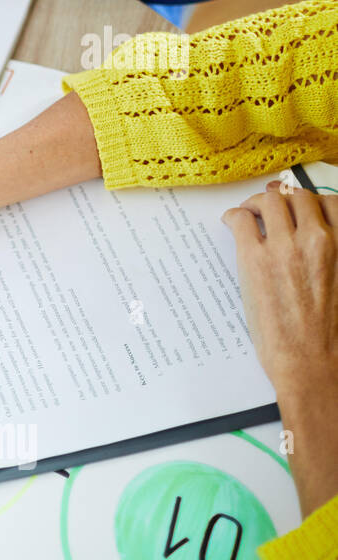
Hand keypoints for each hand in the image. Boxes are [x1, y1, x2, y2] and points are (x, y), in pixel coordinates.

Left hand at [223, 183, 337, 515]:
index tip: (298, 209)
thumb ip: (331, 256)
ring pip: (268, 200)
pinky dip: (234, 216)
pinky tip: (232, 225)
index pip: (330, 203)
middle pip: (297, 197)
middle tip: (268, 210)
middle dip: (281, 200)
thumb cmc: (330, 331)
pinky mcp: (254, 258)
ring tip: (249, 216)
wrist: (313, 361)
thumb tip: (313, 243)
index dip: (310, 204)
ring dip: (256, 204)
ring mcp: (286, 247)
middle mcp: (320, 239)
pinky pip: (241, 219)